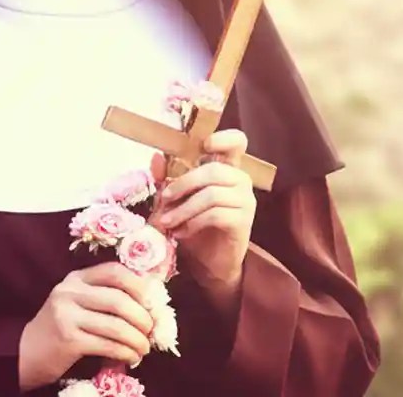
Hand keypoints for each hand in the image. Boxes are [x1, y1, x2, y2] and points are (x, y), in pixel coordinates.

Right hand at [18, 262, 155, 388]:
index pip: (114, 271)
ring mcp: (67, 315)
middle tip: (151, 330)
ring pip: (116, 325)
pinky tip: (132, 357)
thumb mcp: (78, 302)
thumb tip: (150, 304)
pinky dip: (126, 352)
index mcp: (76, 278)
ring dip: (137, 340)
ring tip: (144, 348)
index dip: (139, 284)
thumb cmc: (60, 327)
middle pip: (119, 300)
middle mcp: (70, 292)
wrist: (25, 352)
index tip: (153, 301)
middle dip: (142, 317)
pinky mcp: (68, 340)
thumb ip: (105, 297)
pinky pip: (108, 345)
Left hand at [154, 129, 254, 289]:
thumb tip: (156, 156)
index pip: (237, 142)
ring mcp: (245, 201)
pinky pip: (215, 214)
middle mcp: (241, 181)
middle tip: (163, 199)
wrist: (210, 264)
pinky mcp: (243, 222)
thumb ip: (167, 178)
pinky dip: (192, 223)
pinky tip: (180, 233)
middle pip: (215, 170)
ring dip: (183, 209)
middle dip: (184, 184)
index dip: (224, 138)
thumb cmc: (195, 227)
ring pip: (212, 194)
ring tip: (166, 223)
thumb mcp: (177, 201)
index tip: (204, 145)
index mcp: (227, 169)